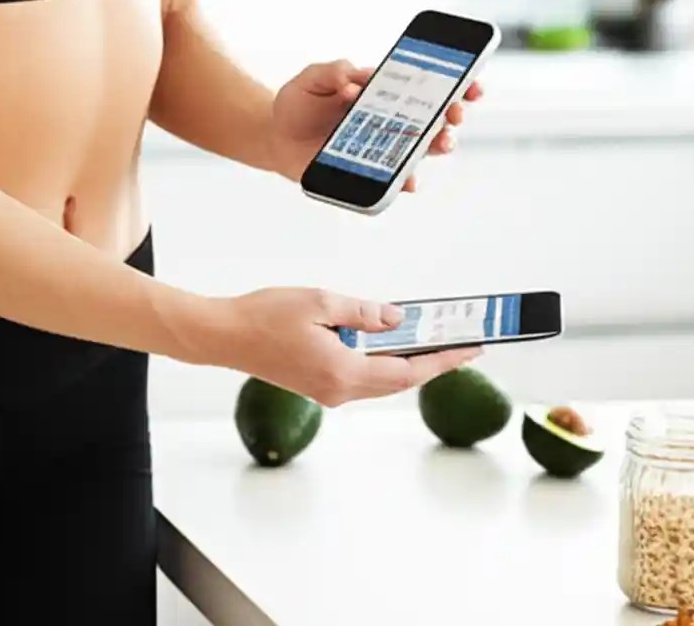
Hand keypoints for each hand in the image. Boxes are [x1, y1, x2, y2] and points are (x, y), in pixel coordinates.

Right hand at [200, 287, 481, 406]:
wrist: (223, 337)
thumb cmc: (264, 316)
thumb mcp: (320, 301)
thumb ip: (364, 312)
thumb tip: (398, 319)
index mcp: (342, 371)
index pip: (407, 372)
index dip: (443, 361)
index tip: (470, 350)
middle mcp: (338, 390)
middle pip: (398, 381)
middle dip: (432, 362)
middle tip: (461, 344)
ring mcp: (327, 392)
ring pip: (381, 381)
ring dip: (408, 363)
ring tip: (433, 340)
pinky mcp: (318, 386)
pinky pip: (362, 377)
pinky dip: (383, 362)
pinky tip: (391, 343)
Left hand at [269, 59, 483, 191]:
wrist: (276, 137)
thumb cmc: (298, 103)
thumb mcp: (310, 79)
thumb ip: (330, 72)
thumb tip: (353, 81)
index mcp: (384, 92)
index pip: (425, 85)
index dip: (454, 82)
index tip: (470, 81)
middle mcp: (391, 121)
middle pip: (433, 118)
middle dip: (453, 114)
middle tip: (456, 112)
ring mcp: (383, 148)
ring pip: (422, 149)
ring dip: (438, 145)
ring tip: (443, 142)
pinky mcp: (371, 172)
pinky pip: (395, 180)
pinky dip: (404, 181)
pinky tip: (408, 179)